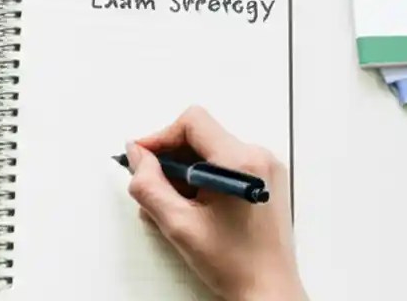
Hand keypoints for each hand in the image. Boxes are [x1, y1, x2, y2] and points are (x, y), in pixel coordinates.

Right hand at [126, 107, 305, 300]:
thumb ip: (149, 185)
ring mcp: (266, 168)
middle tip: (156, 189)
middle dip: (172, 160)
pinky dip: (203, 179)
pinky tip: (196, 208)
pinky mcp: (265, 180)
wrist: (270, 292)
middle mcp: (259, 157)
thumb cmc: (236, 265)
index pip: (192, 122)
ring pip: (210, 151)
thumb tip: (136, 155)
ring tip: (177, 207)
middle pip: (200, 136)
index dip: (160, 137)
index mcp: (241, 163)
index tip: (142, 158)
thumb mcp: (179, 226)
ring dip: (186, 172)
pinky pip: (225, 164)